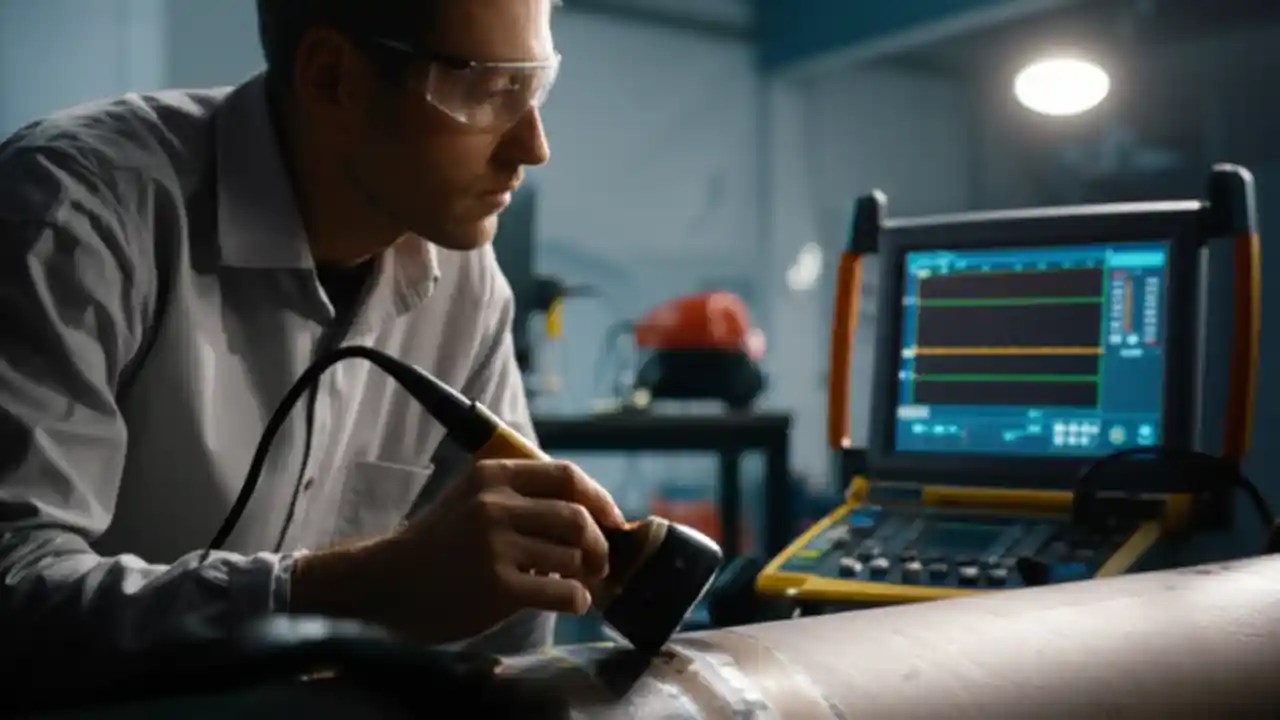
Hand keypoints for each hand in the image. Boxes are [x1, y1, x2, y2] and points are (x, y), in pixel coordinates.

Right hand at [291, 460, 625, 643]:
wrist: (387, 583)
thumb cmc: (438, 544)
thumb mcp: (471, 498)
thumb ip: (520, 495)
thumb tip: (589, 510)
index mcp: (492, 475)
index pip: (566, 475)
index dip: (600, 498)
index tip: (613, 519)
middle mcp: (494, 505)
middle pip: (577, 517)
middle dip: (600, 544)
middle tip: (599, 563)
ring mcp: (495, 546)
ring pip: (572, 556)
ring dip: (584, 575)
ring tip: (576, 583)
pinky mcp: (496, 587)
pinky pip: (562, 591)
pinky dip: (577, 599)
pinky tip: (570, 602)